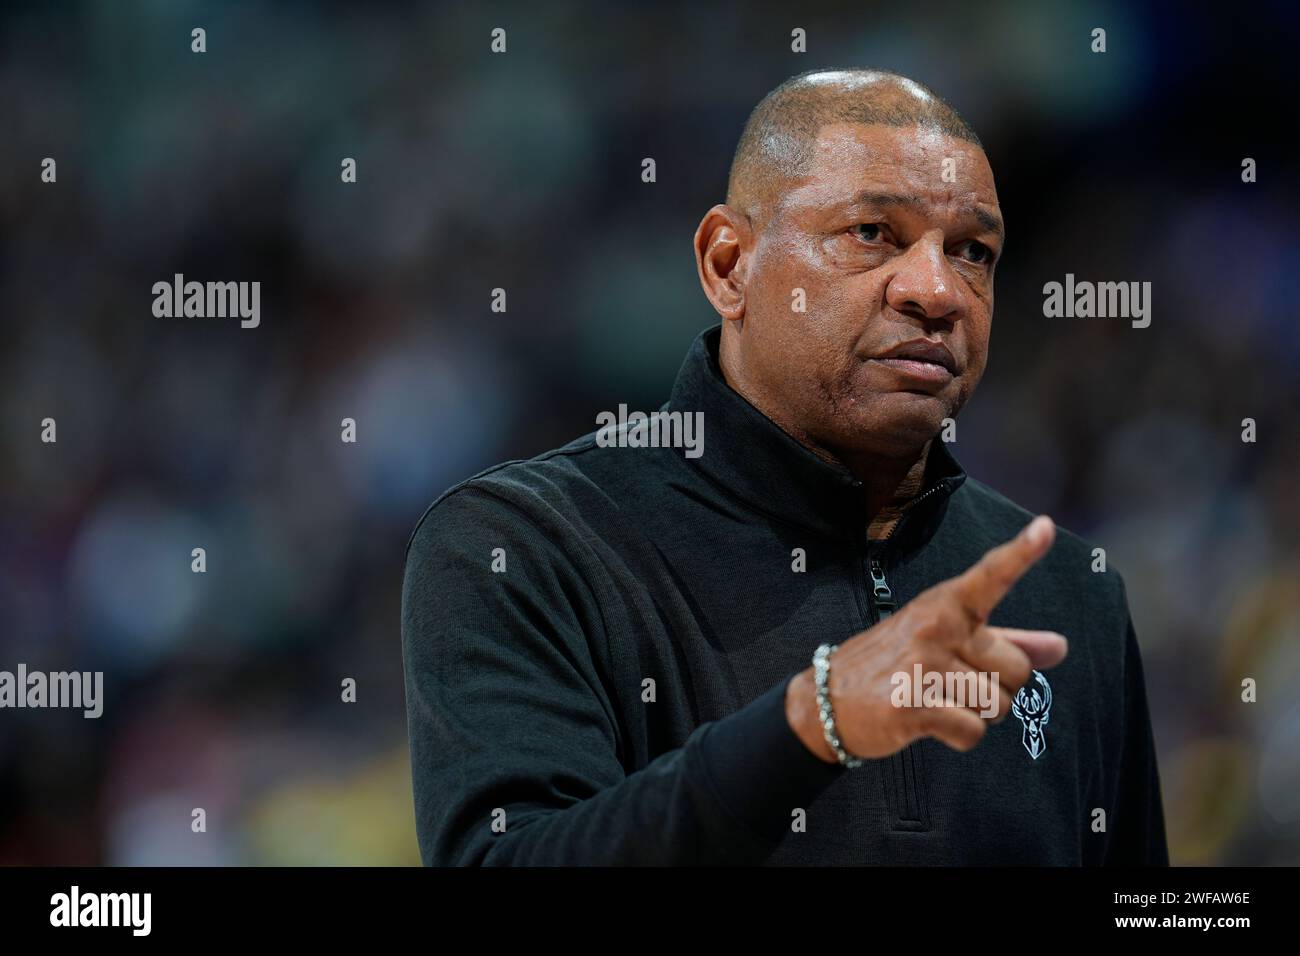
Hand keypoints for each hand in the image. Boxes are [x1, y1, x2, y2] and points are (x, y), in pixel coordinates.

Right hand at [787, 515, 1068, 762]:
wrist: (827, 700)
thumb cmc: (894, 665)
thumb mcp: (945, 641)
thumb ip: (1005, 641)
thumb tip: (1060, 648)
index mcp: (943, 604)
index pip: (990, 576)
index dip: (1022, 552)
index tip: (1045, 526)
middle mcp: (935, 626)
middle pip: (1017, 668)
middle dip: (999, 689)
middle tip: (955, 685)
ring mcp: (923, 664)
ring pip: (998, 705)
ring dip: (978, 715)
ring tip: (939, 701)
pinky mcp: (914, 704)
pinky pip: (974, 731)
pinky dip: (961, 737)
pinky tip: (932, 724)